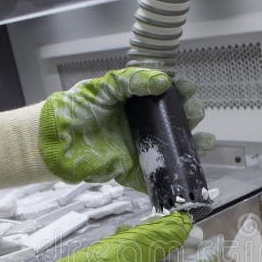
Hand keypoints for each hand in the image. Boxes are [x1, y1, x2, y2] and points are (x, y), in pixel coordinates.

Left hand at [0, 68, 214, 190]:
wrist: (55, 139)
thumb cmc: (77, 109)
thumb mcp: (105, 87)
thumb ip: (132, 81)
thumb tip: (163, 81)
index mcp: (138, 105)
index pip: (168, 97)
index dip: (182, 93)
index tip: (188, 90)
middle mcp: (143, 127)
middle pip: (177, 123)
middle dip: (191, 117)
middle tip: (192, 114)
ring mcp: (140, 151)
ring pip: (173, 151)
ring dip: (192, 148)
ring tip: (205, 143)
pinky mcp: (133, 172)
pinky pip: (156, 179)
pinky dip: (172, 180)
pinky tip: (188, 174)